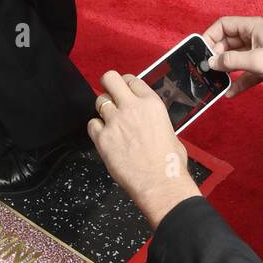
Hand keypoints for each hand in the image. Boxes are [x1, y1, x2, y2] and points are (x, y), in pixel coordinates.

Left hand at [87, 70, 200, 227]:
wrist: (161, 183)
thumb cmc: (170, 163)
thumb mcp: (170, 131)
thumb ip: (155, 120)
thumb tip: (149, 123)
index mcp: (151, 104)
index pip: (132, 80)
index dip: (126, 85)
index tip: (125, 91)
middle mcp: (132, 107)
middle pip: (110, 78)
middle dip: (108, 85)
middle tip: (110, 95)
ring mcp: (115, 121)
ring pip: (99, 100)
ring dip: (103, 110)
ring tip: (110, 122)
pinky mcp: (103, 138)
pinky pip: (92, 124)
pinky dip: (96, 129)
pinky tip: (105, 137)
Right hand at [203, 15, 262, 99]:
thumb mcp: (256, 60)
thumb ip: (231, 61)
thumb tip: (210, 62)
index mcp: (253, 27)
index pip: (224, 25)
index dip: (210, 36)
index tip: (200, 51)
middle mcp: (254, 37)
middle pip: (228, 42)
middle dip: (216, 55)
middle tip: (206, 69)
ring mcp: (260, 52)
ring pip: (236, 59)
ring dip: (226, 70)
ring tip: (213, 81)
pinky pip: (246, 73)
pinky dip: (238, 82)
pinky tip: (229, 93)